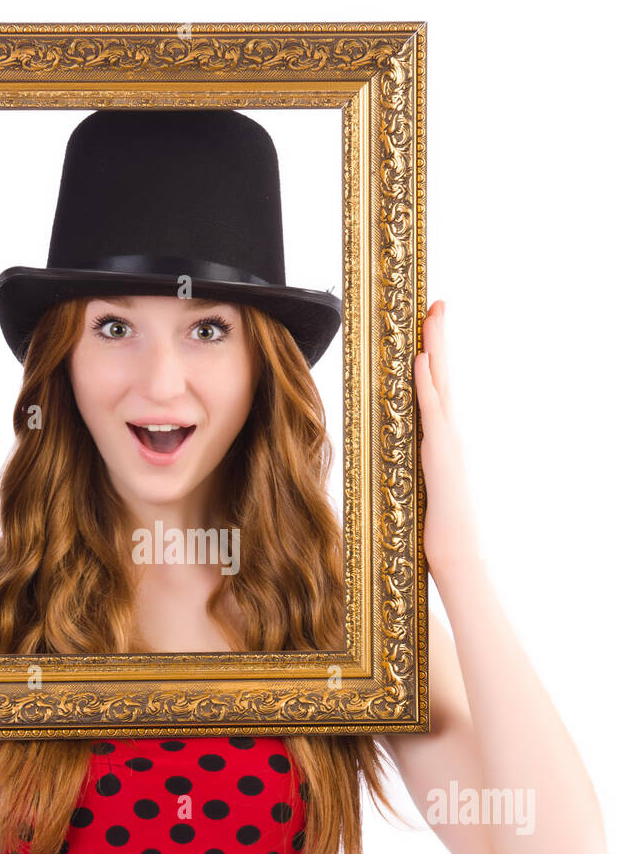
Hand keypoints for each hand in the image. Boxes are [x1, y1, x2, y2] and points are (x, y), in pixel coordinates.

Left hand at [414, 300, 480, 578]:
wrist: (456, 552)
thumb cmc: (435, 526)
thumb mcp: (421, 484)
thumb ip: (414, 461)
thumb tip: (398, 451)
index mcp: (443, 437)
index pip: (438, 385)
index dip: (434, 353)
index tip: (428, 324)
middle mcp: (451, 432)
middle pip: (444, 373)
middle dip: (439, 336)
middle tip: (435, 301)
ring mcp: (448, 440)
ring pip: (441, 383)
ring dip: (435, 347)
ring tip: (431, 314)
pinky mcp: (441, 453)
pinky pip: (431, 411)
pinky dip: (426, 384)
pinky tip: (419, 360)